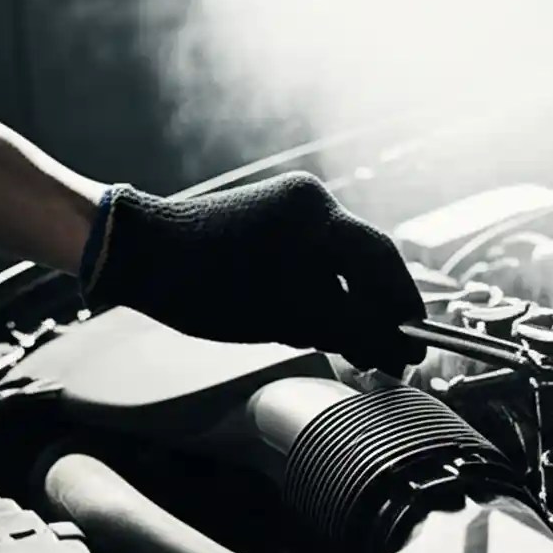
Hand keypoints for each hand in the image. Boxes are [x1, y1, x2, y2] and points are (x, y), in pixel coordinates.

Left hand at [81, 172, 424, 369]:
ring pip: (344, 260)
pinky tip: (326, 320)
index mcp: (318, 216)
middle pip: (368, 259)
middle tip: (394, 352)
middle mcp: (312, 200)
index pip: (383, 263)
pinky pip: (318, 255)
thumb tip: (399, 350)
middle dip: (382, 308)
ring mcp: (292, 204)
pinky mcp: (273, 215)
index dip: (404, 308)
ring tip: (359, 345)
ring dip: (356, 301)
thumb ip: (351, 332)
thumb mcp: (287, 319)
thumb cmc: (204, 288)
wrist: (137, 255)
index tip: (415, 346)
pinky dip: (329, 288)